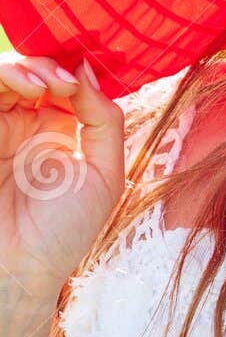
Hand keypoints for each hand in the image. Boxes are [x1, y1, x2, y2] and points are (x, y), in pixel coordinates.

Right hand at [0, 53, 124, 291]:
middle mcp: (27, 124)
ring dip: (25, 68)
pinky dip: (5, 77)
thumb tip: (88, 70)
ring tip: (45, 84)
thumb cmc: (64, 231)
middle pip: (33, 71)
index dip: (76, 72)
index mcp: (61, 130)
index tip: (84, 79)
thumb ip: (103, 120)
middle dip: (49, 66)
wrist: (20, 270)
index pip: (66, 81)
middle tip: (63, 82)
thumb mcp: (105, 173)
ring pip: (5, 76)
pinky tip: (28, 87)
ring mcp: (0, 129)